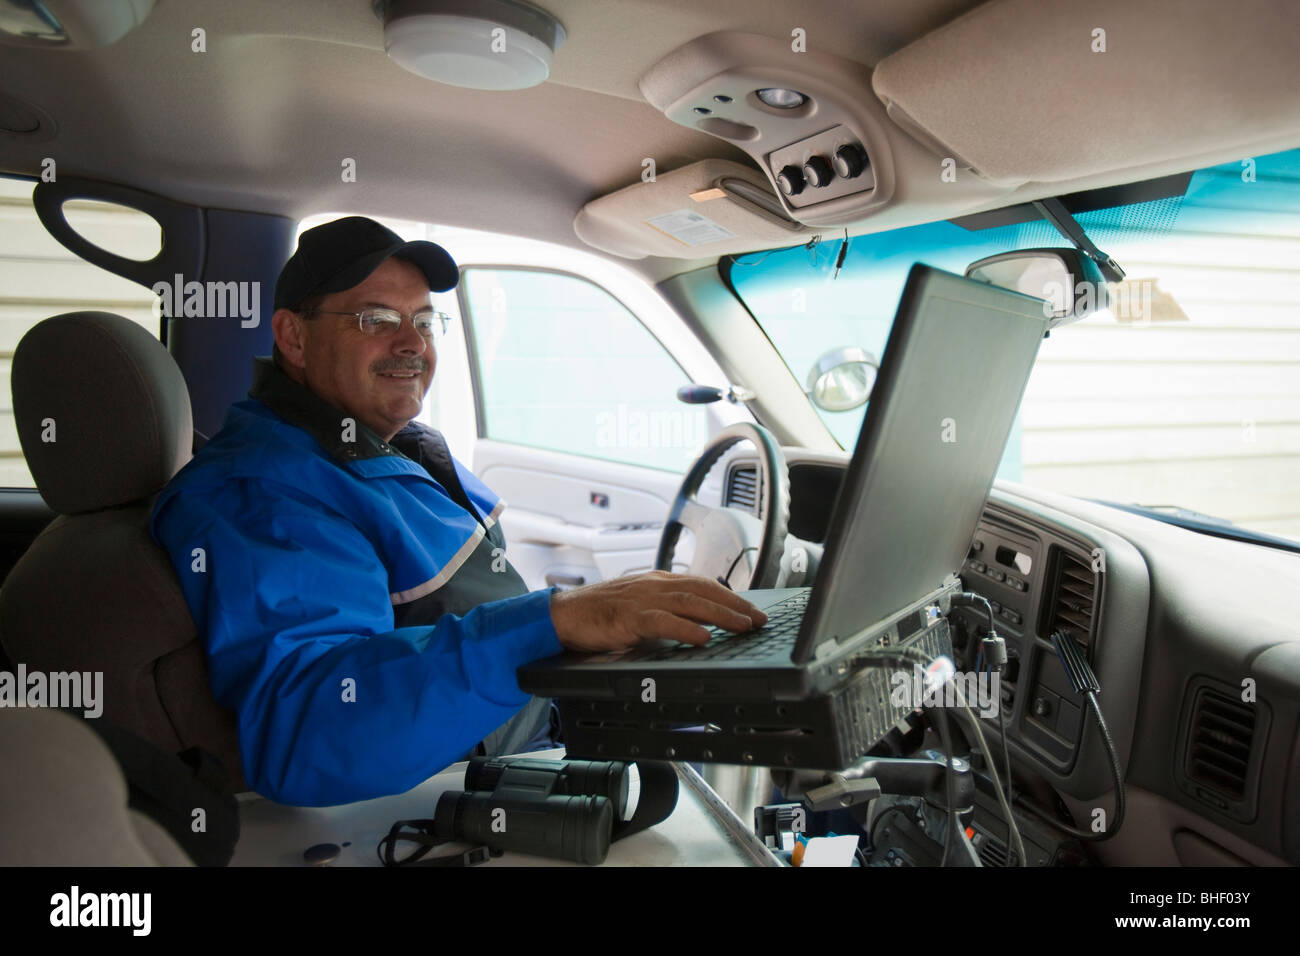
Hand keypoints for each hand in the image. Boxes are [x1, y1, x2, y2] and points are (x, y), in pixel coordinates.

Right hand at [548, 570, 768, 652]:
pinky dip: (686, 629)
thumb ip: (666, 614)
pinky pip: (663, 621)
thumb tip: (698, 627)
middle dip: (735, 606)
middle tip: (759, 620)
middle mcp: (654, 585)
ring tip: (742, 627)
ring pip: (690, 603)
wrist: (564, 615)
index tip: (752, 610)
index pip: (703, 584)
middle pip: (703, 591)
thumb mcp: (639, 608)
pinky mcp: (629, 617)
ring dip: (720, 615)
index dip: (731, 597)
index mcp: (658, 581)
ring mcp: (642, 599)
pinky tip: (704, 638)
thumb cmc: (600, 614)